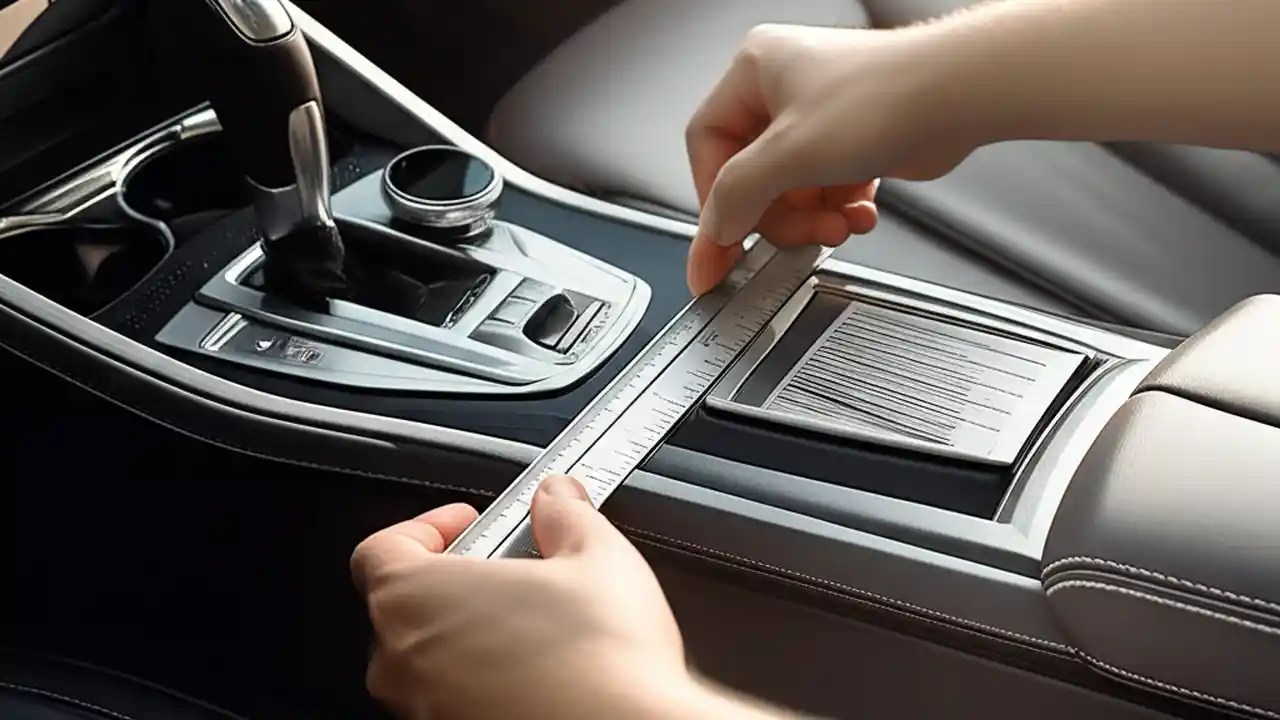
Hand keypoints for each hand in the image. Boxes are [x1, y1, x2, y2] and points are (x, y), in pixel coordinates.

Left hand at [351, 476, 776, 718]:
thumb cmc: (601, 660)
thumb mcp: (596, 555)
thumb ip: (564, 514)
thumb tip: (557, 499)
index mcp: (414, 599)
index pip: (381, 549)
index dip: (428, 528)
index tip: (472, 522)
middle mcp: (402, 663)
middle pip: (405, 605)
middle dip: (457, 580)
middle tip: (513, 568)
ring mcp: (422, 710)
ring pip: (430, 659)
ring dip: (472, 634)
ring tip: (537, 623)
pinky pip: (453, 699)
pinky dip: (484, 680)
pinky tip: (541, 671)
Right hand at [685, 23, 981, 294]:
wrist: (963, 95)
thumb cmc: (888, 95)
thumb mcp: (790, 155)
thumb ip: (738, 197)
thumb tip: (715, 230)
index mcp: (754, 69)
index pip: (708, 146)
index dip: (715, 200)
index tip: (723, 243)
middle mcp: (784, 86)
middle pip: (751, 174)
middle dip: (779, 214)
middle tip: (802, 232)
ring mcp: (821, 113)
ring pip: (790, 188)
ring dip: (813, 217)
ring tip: (839, 222)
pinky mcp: (853, 137)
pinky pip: (825, 188)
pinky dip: (839, 208)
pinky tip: (859, 213)